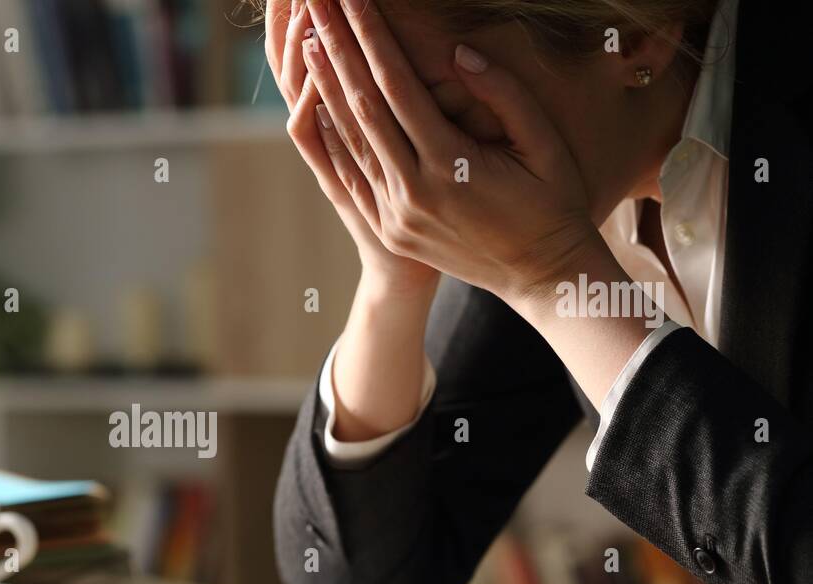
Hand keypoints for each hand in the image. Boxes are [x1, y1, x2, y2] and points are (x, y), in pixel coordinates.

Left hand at [302, 0, 605, 311]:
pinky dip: (330, 138)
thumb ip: (503, 94)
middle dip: (337, 48)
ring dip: (324, 87)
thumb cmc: (554, 203)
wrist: (542, 277)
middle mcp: (412, 191)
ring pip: (350, 140)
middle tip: (317, 2)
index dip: (371, 36)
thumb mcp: (543, 144)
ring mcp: (396, 214)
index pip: (397, 85)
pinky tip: (314, 103)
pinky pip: (351, 175)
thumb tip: (458, 51)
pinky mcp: (389, 228)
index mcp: (450, 166)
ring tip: (308, 37)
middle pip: (362, 106)